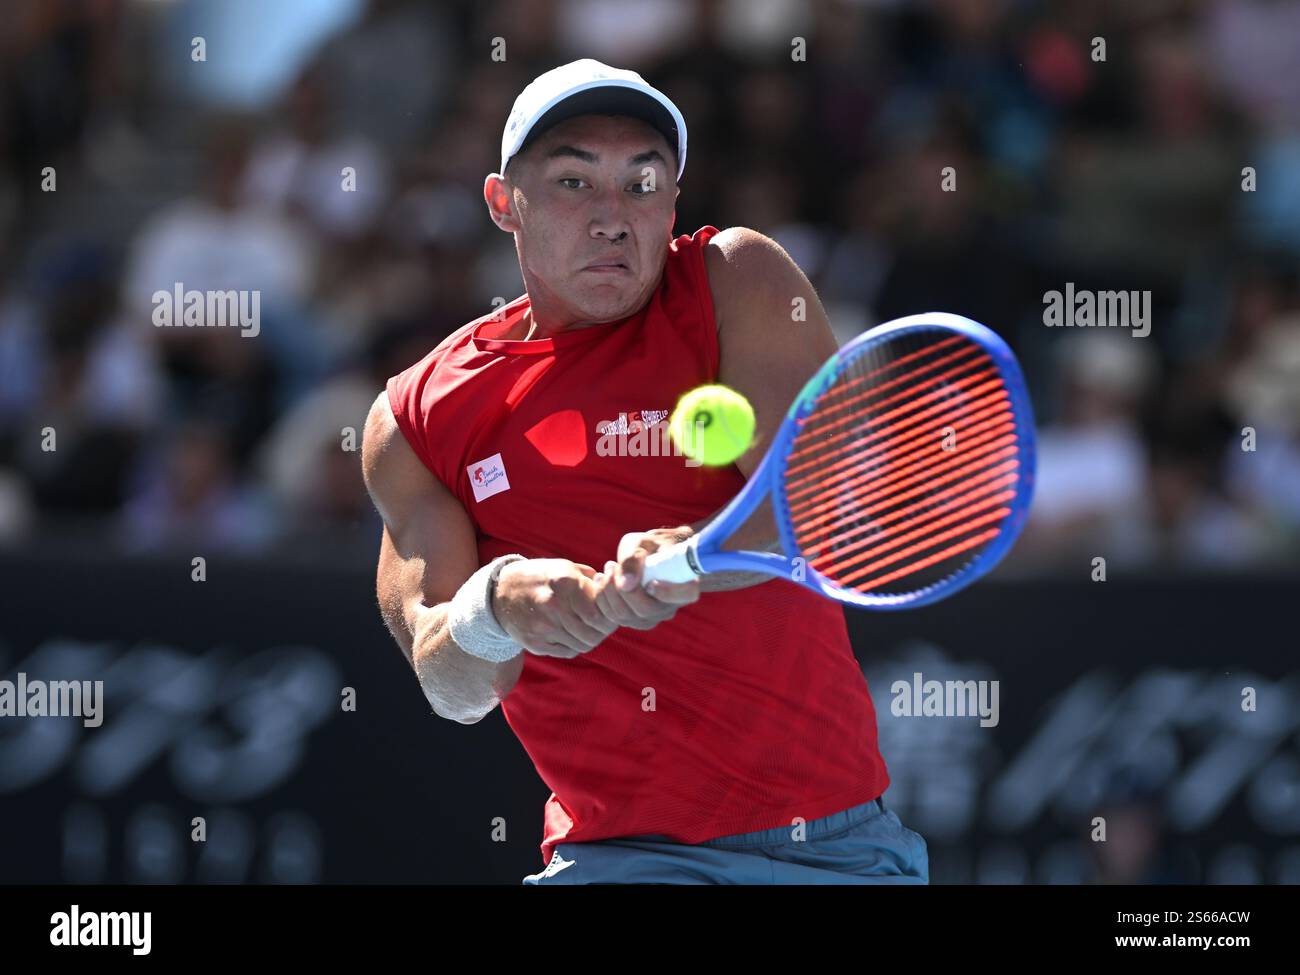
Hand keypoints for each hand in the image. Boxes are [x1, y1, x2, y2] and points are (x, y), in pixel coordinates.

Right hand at [493, 559, 617, 658]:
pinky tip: (572, 634)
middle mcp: (554, 606)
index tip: (612, 612)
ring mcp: (543, 627)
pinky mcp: (535, 643)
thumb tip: (614, 588)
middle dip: (603, 630)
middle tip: (604, 625)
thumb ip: (590, 578)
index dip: (611, 615)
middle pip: (593, 631)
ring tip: (589, 629)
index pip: (600, 611)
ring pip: (582, 644)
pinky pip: (566, 652)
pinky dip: (574, 645)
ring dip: (590, 639)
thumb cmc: (539, 577)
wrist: (500, 592)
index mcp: (565, 582)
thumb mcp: (563, 566)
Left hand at [593, 528, 700, 630]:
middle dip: (621, 588)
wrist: (651, 553)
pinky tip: (601, 579)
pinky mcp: (634, 620)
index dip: (668, 592)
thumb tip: (625, 584)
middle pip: (645, 610)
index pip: (686, 596)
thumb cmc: (652, 544)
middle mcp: (670, 607)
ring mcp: (652, 617)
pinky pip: (613, 617)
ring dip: (608, 592)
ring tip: (607, 568)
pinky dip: (602, 598)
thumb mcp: (643, 543)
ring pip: (626, 616)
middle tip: (612, 565)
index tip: (651, 580)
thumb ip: (634, 559)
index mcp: (686, 584)